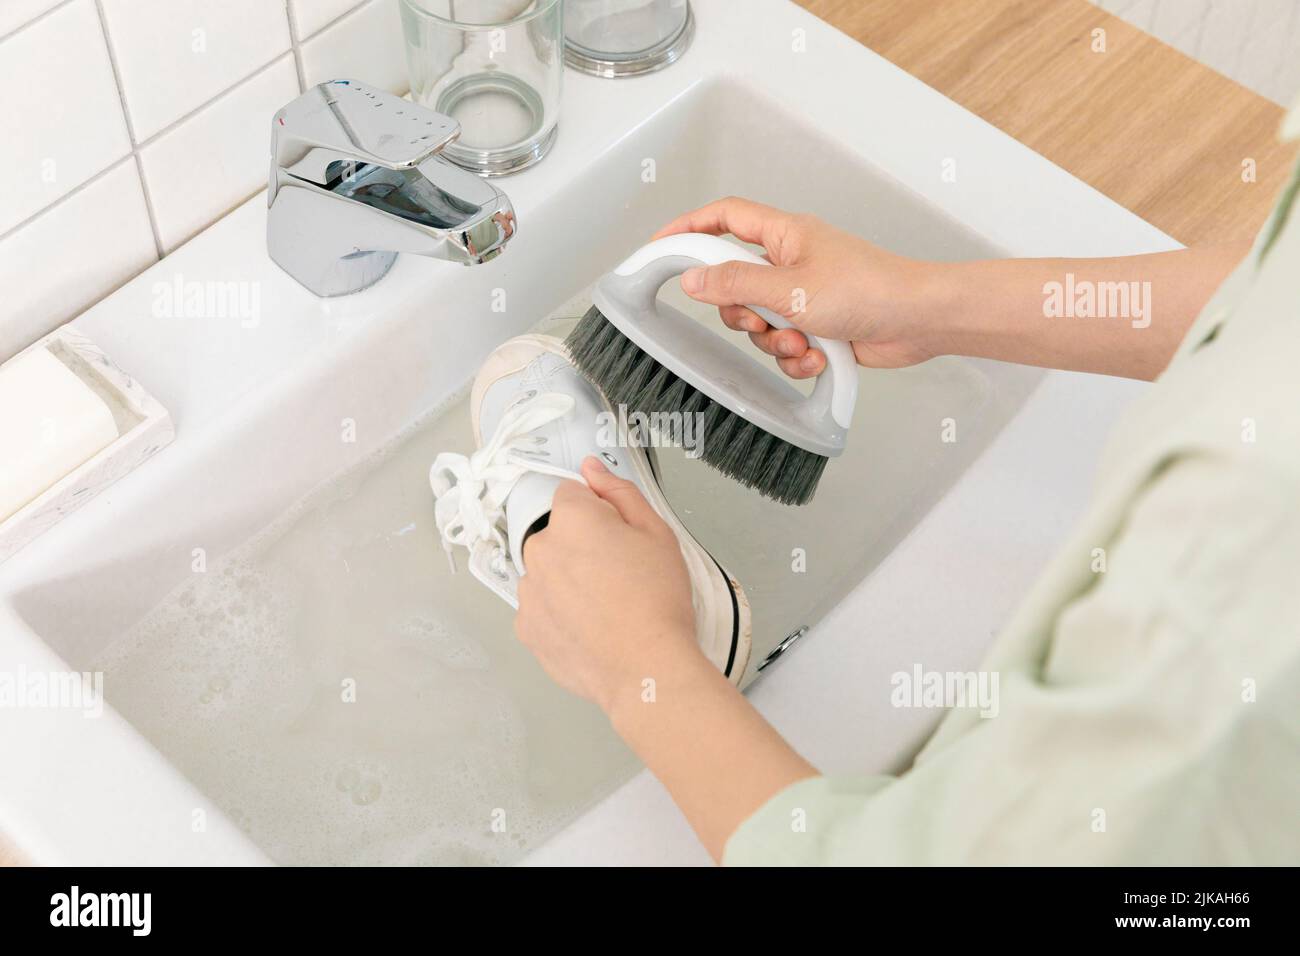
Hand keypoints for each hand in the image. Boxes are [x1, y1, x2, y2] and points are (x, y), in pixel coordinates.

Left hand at [514, 456, 702, 714]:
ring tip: (608, 608)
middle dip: (583, 548)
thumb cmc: (657, 601)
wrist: (645, 669)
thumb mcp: (656, 532)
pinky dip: (560, 615)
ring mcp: (529, 591)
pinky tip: (591, 629)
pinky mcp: (527, 627)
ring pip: (549, 573)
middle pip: (559, 535)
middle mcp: (540, 550)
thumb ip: (619, 492)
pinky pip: (542, 608)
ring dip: (569, 582)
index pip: (574, 496)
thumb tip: (591, 468)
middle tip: (621, 576)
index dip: (602, 515)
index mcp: (571, 519)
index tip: (621, 539)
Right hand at [653, 197, 938, 376]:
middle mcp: (791, 262)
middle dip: (742, 313)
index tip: (660, 245)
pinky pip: (785, 345)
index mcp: (784, 235)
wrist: (917, 321)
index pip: (724, 217)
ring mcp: (805, 295)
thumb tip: (694, 279)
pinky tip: (816, 358)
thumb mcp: (789, 289)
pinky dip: (796, 357)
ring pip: (760, 322)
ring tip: (800, 342)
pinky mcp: (818, 325)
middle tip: (758, 321)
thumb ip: (736, 283)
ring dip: (773, 342)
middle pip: (735, 282)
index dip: (689, 227)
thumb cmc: (868, 290)